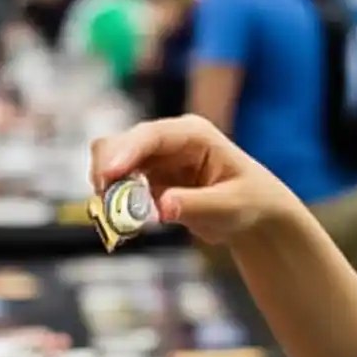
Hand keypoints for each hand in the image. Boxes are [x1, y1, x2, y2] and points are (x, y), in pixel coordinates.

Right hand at [89, 115, 292, 244]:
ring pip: (111, 163)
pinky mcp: (145, 179)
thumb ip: (196, 205)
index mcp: (194, 134)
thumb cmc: (250, 203)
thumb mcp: (230, 207)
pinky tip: (119, 221)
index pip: (152, 135)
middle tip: (103, 203)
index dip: (126, 151)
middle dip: (107, 170)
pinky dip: (111, 202)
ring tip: (114, 217)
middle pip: (121, 143)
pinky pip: (116, 186)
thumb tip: (162, 207)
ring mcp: (153, 159)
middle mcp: (168, 140)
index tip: (107, 174)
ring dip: (106, 189)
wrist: (252, 215)